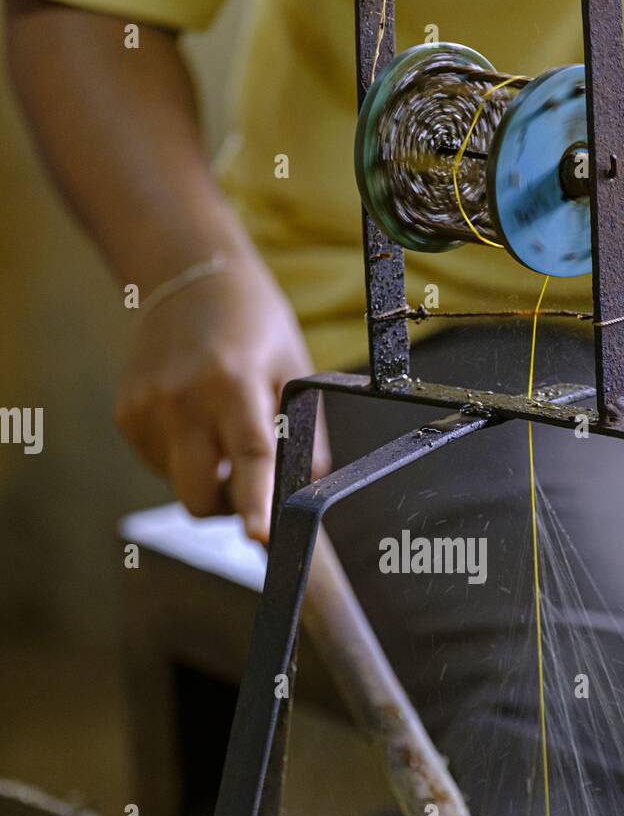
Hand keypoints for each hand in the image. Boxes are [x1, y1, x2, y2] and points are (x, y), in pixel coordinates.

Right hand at [116, 258, 329, 540]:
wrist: (190, 278)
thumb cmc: (256, 328)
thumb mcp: (295, 371)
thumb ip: (305, 437)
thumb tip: (306, 496)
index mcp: (234, 385)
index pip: (249, 457)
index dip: (255, 503)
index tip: (260, 537)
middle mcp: (183, 399)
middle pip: (198, 496)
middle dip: (225, 507)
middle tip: (246, 479)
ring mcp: (146, 407)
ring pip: (179, 484)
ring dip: (204, 473)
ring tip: (217, 421)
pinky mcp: (125, 414)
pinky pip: (160, 463)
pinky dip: (181, 454)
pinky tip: (192, 413)